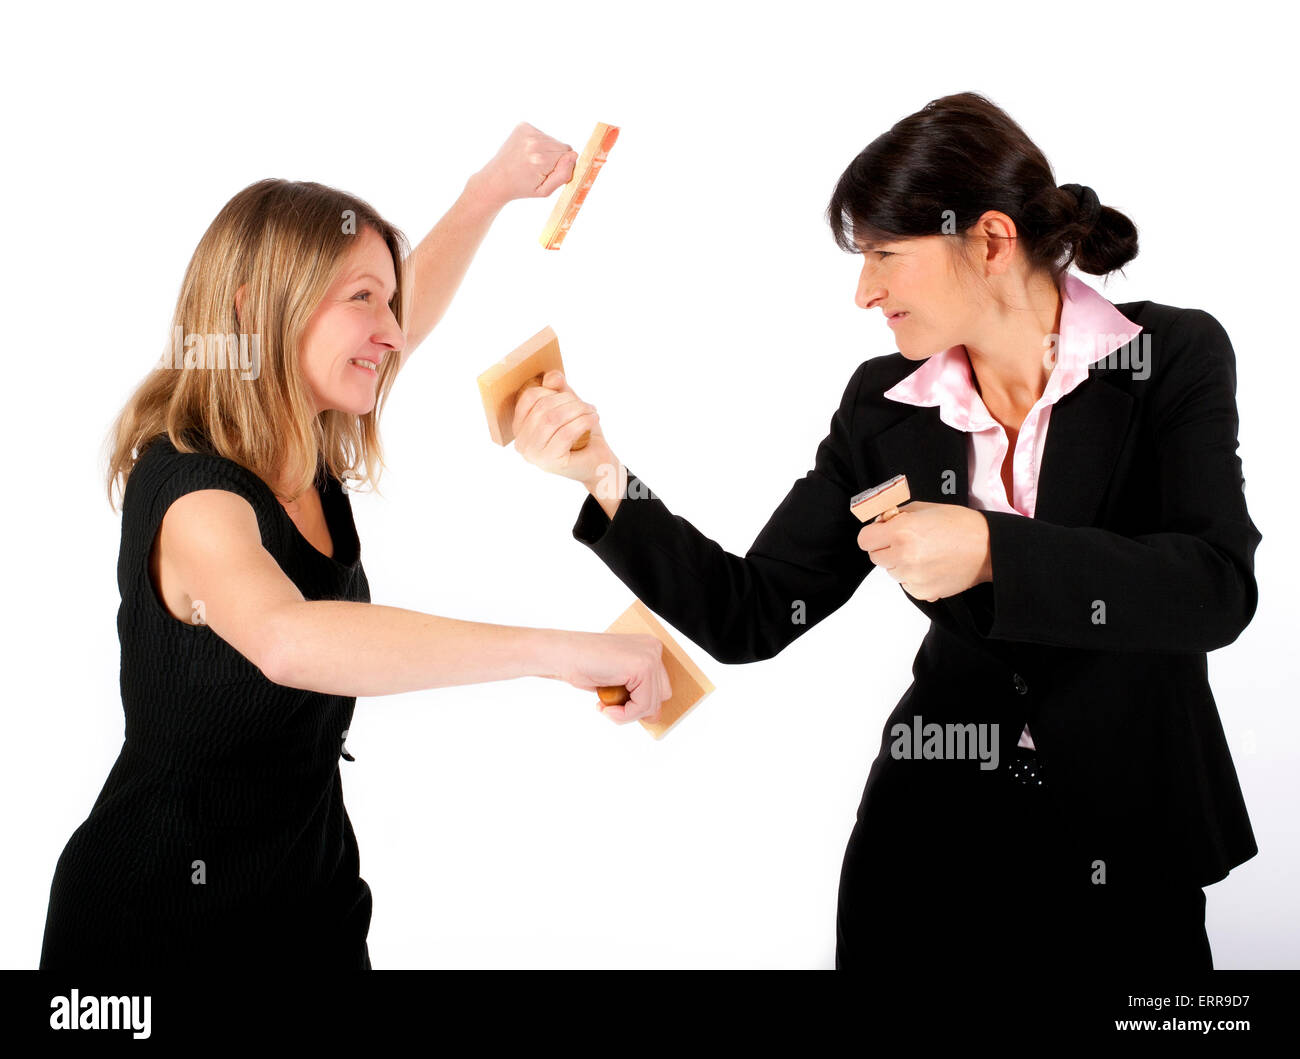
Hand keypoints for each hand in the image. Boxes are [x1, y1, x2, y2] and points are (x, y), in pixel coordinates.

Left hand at [469, 122, 578, 210]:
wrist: (497, 179)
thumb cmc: (522, 187)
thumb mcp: (545, 191)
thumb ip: (563, 175)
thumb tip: (574, 155)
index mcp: (540, 159)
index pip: (569, 155)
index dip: (562, 166)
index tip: (548, 173)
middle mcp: (534, 142)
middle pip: (562, 146)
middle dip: (555, 157)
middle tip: (538, 168)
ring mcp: (527, 132)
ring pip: (552, 140)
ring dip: (546, 150)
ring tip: (531, 160)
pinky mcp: (523, 126)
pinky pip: (542, 134)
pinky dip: (538, 142)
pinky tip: (527, 152)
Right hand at [513, 370, 618, 487]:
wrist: (596, 463)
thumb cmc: (580, 434)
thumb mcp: (568, 405)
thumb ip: (558, 389)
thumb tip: (552, 376)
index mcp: (520, 427)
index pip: (529, 398)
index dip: (551, 390)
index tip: (571, 396)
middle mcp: (521, 443)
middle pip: (543, 408)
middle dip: (569, 400)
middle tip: (587, 405)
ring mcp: (533, 454)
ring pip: (553, 419)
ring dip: (578, 410)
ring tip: (592, 411)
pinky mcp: (549, 461)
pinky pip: (565, 433)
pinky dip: (583, 422)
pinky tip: (594, 419)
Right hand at [553, 632, 670, 724]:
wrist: (563, 655)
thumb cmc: (584, 665)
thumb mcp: (618, 677)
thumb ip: (637, 689)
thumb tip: (654, 716)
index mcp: (648, 648)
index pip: (661, 687)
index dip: (641, 702)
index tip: (621, 708)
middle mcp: (653, 649)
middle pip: (661, 696)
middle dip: (637, 708)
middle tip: (612, 708)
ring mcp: (650, 656)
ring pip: (652, 704)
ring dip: (626, 714)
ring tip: (605, 707)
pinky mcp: (643, 667)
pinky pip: (642, 705)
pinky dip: (623, 715)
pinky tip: (604, 708)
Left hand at [856, 501, 991, 601]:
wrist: (988, 549)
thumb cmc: (961, 525)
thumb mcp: (925, 508)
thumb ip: (897, 516)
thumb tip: (880, 523)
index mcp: (902, 532)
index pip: (864, 540)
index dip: (873, 534)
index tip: (881, 533)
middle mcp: (904, 556)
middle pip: (876, 557)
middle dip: (887, 548)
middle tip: (908, 541)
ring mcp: (912, 577)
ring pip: (891, 571)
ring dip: (901, 563)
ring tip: (926, 553)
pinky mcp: (922, 592)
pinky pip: (906, 584)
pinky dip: (914, 577)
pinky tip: (932, 566)